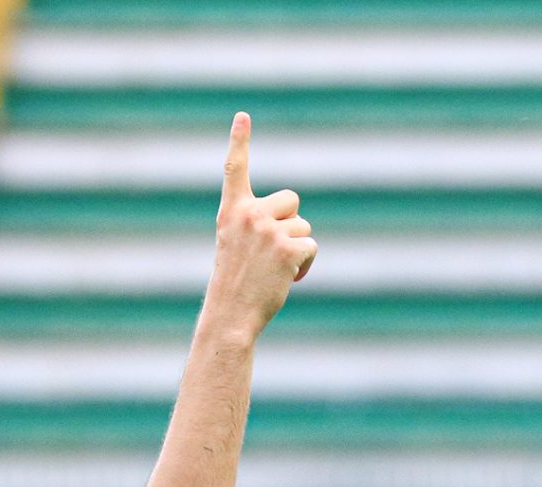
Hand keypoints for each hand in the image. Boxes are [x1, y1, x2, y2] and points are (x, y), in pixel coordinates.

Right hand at [202, 113, 316, 338]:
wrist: (230, 315)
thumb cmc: (235, 283)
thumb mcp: (237, 246)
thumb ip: (258, 224)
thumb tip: (297, 224)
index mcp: (231, 212)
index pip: (234, 169)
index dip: (239, 141)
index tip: (243, 115)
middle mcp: (248, 215)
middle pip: (291, 200)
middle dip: (290, 223)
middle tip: (270, 252)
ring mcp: (267, 231)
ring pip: (303, 226)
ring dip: (297, 248)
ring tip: (274, 269)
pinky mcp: (286, 248)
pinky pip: (311, 247)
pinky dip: (305, 265)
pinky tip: (286, 278)